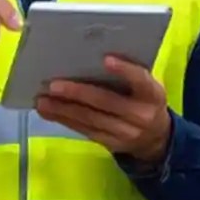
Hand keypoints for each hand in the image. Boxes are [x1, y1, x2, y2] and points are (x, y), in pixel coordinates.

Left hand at [36, 56, 172, 163]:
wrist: (157, 138)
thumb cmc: (145, 100)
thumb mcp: (147, 86)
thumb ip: (129, 74)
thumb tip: (91, 56)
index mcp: (153, 94)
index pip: (140, 80)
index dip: (124, 70)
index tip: (105, 59)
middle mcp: (141, 115)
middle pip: (106, 102)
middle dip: (77, 93)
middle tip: (53, 85)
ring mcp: (125, 133)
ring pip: (90, 119)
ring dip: (63, 109)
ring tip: (42, 100)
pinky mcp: (110, 143)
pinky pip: (85, 131)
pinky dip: (65, 120)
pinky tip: (49, 112)